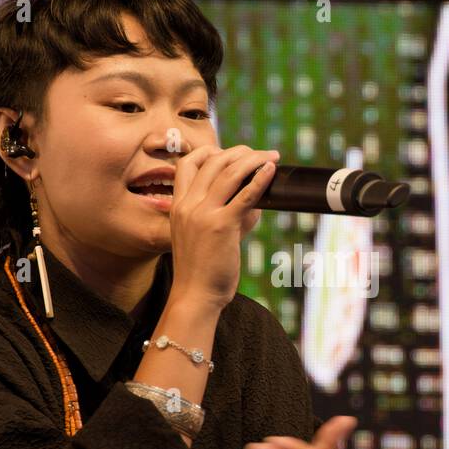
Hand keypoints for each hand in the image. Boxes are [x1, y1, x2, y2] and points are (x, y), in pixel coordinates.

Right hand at [169, 144, 279, 310]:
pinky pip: (244, 195)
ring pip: (229, 172)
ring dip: (253, 159)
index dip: (209, 152)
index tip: (229, 153)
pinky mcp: (221, 225)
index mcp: (178, 206)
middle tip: (259, 153)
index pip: (187, 164)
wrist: (195, 296)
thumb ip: (226, 215)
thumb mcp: (204, 237)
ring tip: (270, 157)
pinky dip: (260, 178)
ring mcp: (203, 214)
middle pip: (212, 162)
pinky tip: (271, 171)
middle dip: (239, 152)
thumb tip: (254, 204)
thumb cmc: (201, 270)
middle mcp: (187, 205)